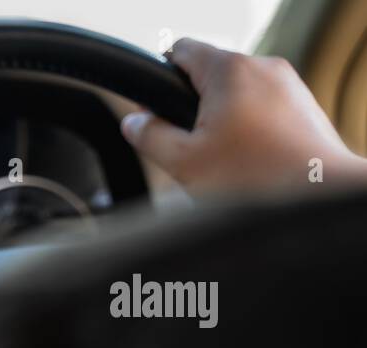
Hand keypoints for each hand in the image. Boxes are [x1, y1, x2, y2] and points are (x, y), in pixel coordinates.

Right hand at [121, 38, 366, 192]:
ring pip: (236, 95)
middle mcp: (261, 66)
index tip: (157, 109)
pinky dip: (249, 130)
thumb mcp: (182, 161)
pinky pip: (262, 108)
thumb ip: (149, 136)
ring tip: (224, 160)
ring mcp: (287, 84)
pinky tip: (249, 161)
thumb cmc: (255, 176)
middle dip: (193, 108)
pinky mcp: (303, 104)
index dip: (160, 78)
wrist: (319, 192)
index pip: (180, 50)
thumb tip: (134, 122)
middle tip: (191, 148)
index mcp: (228, 70)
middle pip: (208, 76)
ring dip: (222, 122)